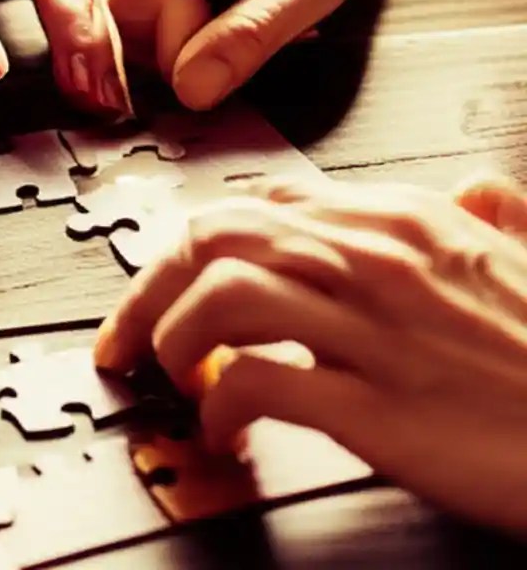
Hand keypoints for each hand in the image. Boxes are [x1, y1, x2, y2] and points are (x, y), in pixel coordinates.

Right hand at [75, 0, 380, 109]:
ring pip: (117, 17)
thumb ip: (253, 34)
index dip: (211, 62)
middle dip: (183, 41)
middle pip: (132, 35)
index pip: (164, 53)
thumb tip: (192, 92)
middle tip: (240, 11)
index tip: (256, 32)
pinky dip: (151, 0)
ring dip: (165, 22)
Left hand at [93, 172, 526, 533]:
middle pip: (215, 236)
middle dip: (149, 285)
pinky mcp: (375, 406)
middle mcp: (377, 258)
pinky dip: (217, 407)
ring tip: (173, 377)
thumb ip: (493, 214)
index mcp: (403, 220)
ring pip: (219, 295)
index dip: (194, 245)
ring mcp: (374, 329)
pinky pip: (255, 384)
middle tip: (127, 336)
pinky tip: (223, 429)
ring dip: (172, 339)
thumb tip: (473, 188)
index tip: (168, 281)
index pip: (259, 203)